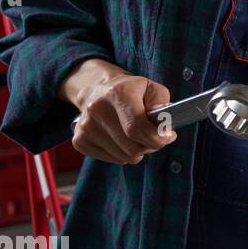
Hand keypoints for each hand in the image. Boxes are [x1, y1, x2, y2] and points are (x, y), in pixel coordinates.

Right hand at [63, 59, 177, 164]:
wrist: (97, 89)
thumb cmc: (132, 92)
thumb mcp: (152, 88)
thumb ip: (163, 106)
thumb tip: (164, 128)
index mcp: (119, 93)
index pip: (137, 128)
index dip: (157, 138)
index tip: (168, 137)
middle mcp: (98, 109)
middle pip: (132, 148)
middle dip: (149, 146)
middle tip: (154, 137)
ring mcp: (86, 126)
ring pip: (123, 157)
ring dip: (137, 151)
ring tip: (137, 136)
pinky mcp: (79, 141)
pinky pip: (112, 160)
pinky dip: (122, 154)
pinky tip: (121, 139)